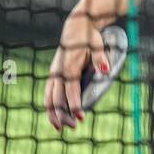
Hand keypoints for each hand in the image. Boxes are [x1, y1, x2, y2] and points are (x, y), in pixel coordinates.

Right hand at [45, 14, 110, 130]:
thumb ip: (100, 58)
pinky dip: (50, 105)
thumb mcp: (97, 45)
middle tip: (74, 126)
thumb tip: (105, 70)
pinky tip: (55, 117)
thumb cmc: (89, 37)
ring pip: (49, 97)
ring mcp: (54, 72)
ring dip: (53, 113)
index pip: (71, 90)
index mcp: (69, 66)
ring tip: (60, 128)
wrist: (76, 26)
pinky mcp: (54, 73)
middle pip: (57, 97)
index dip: (75, 104)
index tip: (81, 117)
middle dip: (64, 114)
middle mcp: (59, 71)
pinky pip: (49, 93)